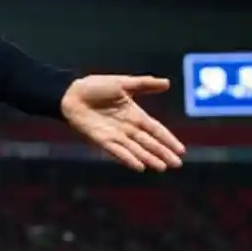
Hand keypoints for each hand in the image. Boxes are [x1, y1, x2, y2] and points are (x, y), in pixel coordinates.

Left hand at [60, 75, 185, 170]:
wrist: (70, 93)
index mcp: (134, 114)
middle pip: (149, 142)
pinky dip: (128, 159)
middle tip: (177, 164)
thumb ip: (144, 84)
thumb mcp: (123, 83)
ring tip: (162, 167)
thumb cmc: (95, 86)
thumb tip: (167, 83)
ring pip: (136, 149)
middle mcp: (127, 127)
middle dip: (163, 153)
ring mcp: (115, 135)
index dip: (168, 139)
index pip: (156, 129)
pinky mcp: (102, 139)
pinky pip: (118, 151)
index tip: (181, 150)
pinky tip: (139, 166)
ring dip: (149, 158)